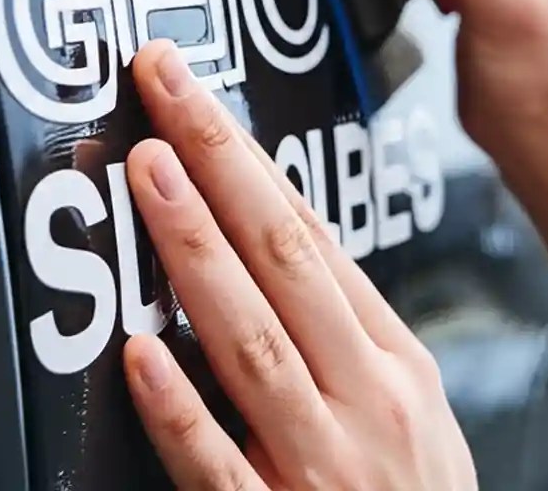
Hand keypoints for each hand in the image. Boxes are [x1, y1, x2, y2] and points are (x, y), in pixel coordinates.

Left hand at [122, 41, 475, 489]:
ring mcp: (324, 466)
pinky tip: (140, 353)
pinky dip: (181, 407)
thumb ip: (343, 332)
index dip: (248, 158)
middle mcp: (366, 403)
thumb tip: (275, 243)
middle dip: (220, 167)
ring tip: (150, 177)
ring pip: (252, 342)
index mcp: (393, 363)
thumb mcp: (407, 407)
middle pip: (283, 262)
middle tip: (165, 94)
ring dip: (196, 253)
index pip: (312, 237)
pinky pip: (219, 463)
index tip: (196, 99)